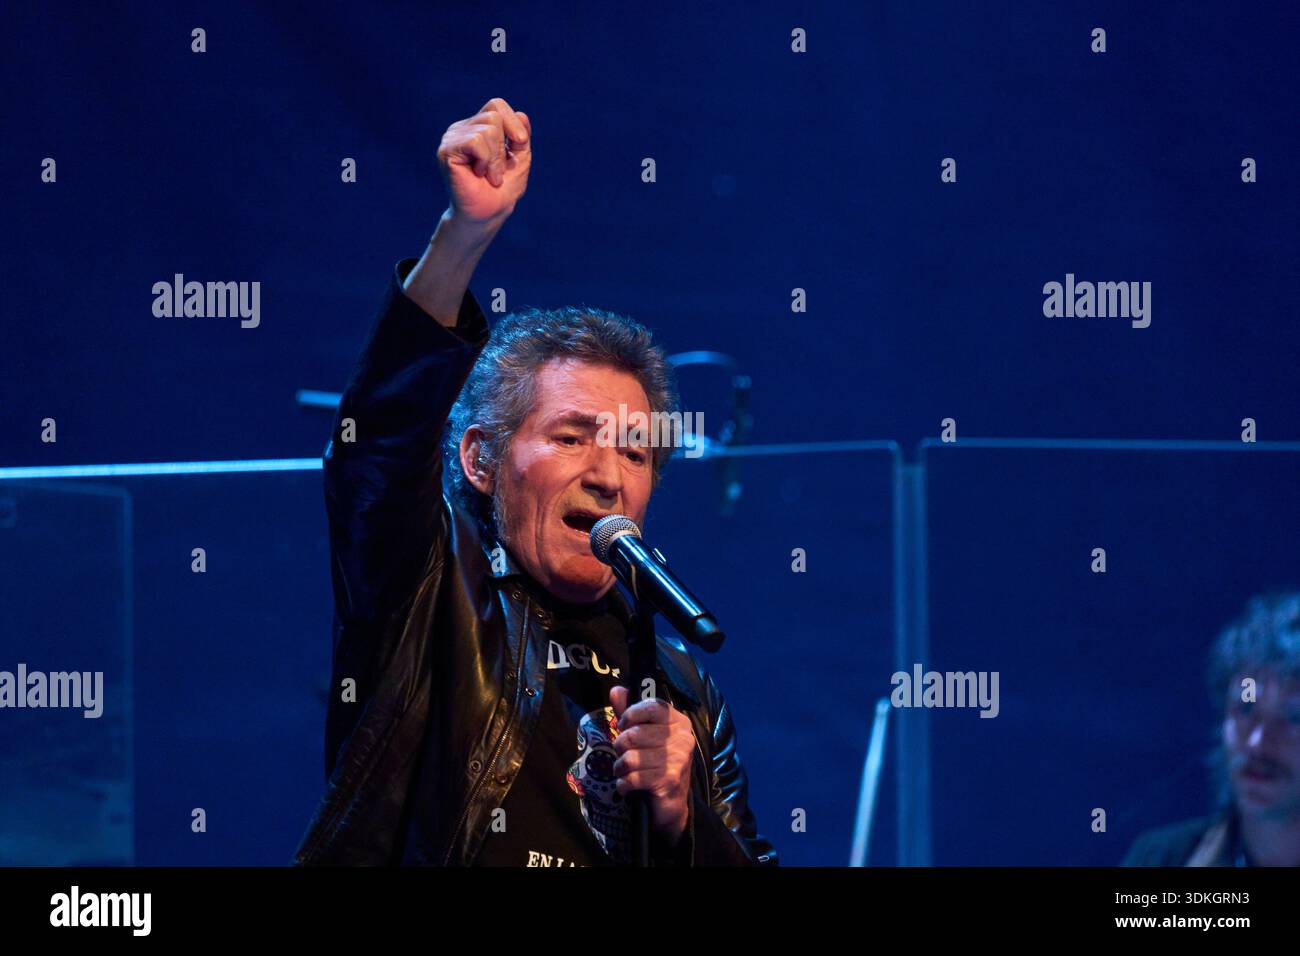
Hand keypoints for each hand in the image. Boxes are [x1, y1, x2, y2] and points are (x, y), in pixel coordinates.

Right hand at [436, 96, 530, 224]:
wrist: (487, 214)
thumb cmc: (502, 190)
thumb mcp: (520, 159)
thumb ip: (521, 136)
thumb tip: (523, 113)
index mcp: (477, 127)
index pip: (496, 105)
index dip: (513, 122)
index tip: (519, 144)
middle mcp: (462, 128)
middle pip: (494, 115)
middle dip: (504, 146)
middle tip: (498, 170)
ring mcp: (452, 138)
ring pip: (487, 128)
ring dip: (496, 158)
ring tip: (489, 176)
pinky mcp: (446, 150)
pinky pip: (476, 140)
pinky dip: (486, 160)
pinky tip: (479, 174)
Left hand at [609, 685, 692, 843]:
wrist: (672, 803)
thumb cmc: (656, 764)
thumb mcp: (644, 735)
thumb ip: (630, 713)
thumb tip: (616, 690)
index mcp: (678, 722)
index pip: (651, 706)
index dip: (630, 715)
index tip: (623, 725)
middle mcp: (682, 738)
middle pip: (634, 735)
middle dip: (620, 747)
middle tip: (624, 755)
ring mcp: (677, 760)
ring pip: (630, 758)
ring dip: (620, 768)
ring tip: (625, 771)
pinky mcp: (669, 781)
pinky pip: (632, 778)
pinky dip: (623, 784)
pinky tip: (627, 786)